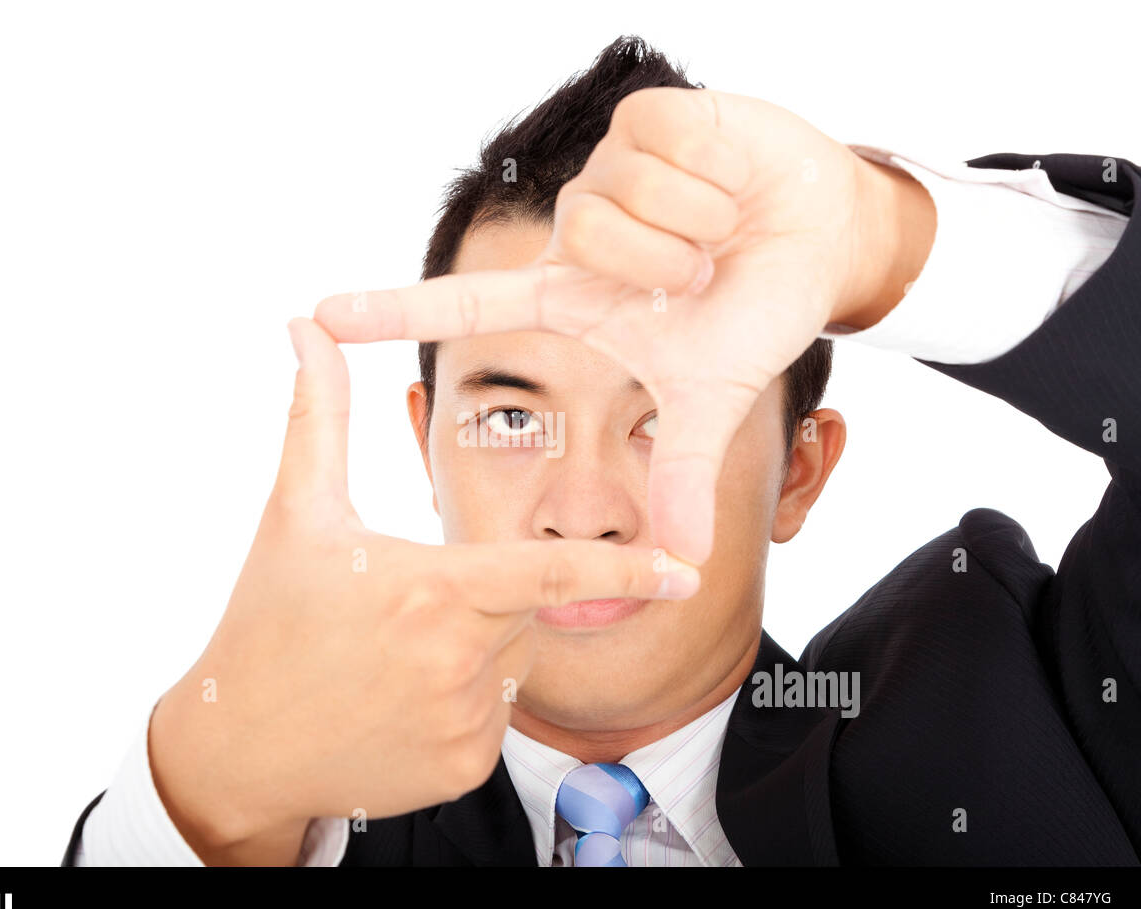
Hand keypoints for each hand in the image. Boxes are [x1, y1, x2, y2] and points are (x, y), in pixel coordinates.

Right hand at [147, 316, 699, 862]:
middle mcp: (457, 662)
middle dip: (483, 599)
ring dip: (473, 652)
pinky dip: (462, 704)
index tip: (685, 571)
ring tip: (391, 660)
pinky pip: (495, 717)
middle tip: (403, 611)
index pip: (551, 572)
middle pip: (522, 610)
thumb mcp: (296, 515)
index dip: (625, 568)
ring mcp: (462, 725)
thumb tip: (304, 325)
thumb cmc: (266, 624)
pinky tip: (399, 702)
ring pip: (511, 664)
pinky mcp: (462, 768)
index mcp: (432, 591)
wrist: (237, 749)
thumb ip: (319, 415)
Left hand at [313, 88, 933, 563]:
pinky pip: (665, 145)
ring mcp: (608, 172)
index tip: (319, 316)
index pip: (470, 306)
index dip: (396, 312)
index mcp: (572, 296)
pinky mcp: (647, 116)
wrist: (821, 235)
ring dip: (699, 225)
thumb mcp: (710, 395)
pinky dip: (718, 175)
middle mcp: (577, 232)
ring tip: (722, 229)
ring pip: (628, 198)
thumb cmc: (754, 305)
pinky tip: (733, 184)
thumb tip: (684, 561)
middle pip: (589, 244)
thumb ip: (683, 471)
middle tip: (707, 273)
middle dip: (669, 267)